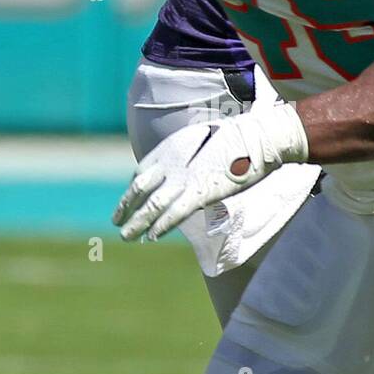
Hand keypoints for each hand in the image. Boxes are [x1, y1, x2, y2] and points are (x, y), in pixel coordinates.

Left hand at [113, 103, 308, 240]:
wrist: (256, 137)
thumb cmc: (235, 137)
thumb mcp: (202, 142)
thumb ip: (189, 157)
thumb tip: (189, 169)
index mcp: (170, 148)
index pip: (141, 170)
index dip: (132, 188)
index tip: (128, 200)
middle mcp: (171, 162)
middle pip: (139, 188)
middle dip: (126, 206)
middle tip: (116, 221)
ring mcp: (184, 178)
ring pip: (152, 205)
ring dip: (138, 222)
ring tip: (127, 236)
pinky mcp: (200, 192)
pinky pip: (175, 213)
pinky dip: (161, 226)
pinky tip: (151, 237)